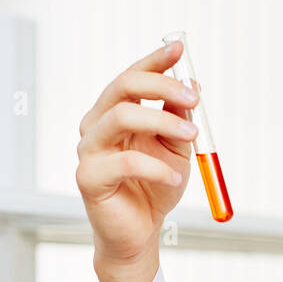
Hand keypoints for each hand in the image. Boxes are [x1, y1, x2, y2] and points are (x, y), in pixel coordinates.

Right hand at [75, 40, 199, 281]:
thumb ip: (179, 118)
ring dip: (163, 122)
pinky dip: (156, 166)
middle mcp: (96, 126)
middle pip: (122, 87)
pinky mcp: (89, 178)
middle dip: (161, 85)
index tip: (179, 48)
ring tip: (192, 139)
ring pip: (121, 117)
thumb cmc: (155, 188)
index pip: (131, 76)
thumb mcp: (177, 148)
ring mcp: (89, 150)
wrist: (142, 233)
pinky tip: (174, 177)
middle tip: (193, 97)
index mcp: (115, 113)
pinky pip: (125, 162)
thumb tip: (192, 85)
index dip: (154, 60)